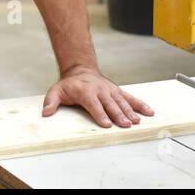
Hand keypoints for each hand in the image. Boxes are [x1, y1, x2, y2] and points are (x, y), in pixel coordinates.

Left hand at [41, 66, 155, 128]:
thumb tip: (45, 113)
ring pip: (122, 102)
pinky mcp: (117, 91)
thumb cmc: (69, 85)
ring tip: (137, 121)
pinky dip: (140, 105)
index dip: (100, 114)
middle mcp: (100, 90)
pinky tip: (149, 112)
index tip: (106, 123)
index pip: (94, 104)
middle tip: (126, 125)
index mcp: (86, 92)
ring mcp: (110, 91)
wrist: (81, 70)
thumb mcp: (56, 91)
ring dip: (130, 112)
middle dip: (118, 115)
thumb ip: (51, 102)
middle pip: (110, 105)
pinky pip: (130, 98)